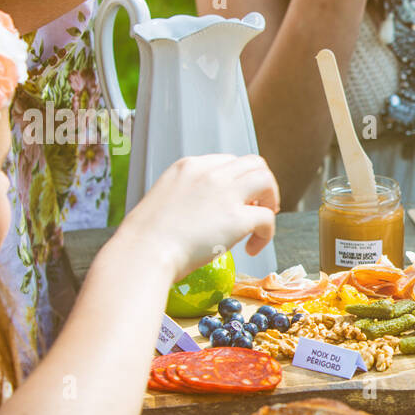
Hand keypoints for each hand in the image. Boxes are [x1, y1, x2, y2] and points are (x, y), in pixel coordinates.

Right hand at [118, 153, 279, 281]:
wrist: (143, 252)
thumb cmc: (147, 238)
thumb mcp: (166, 199)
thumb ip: (190, 196)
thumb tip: (209, 212)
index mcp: (189, 166)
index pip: (228, 161)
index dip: (238, 181)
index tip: (238, 200)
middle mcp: (209, 173)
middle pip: (253, 163)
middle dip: (261, 185)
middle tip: (257, 209)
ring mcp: (225, 193)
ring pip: (266, 180)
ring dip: (271, 200)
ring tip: (260, 224)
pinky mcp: (237, 218)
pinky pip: (267, 218)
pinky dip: (266, 234)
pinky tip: (251, 248)